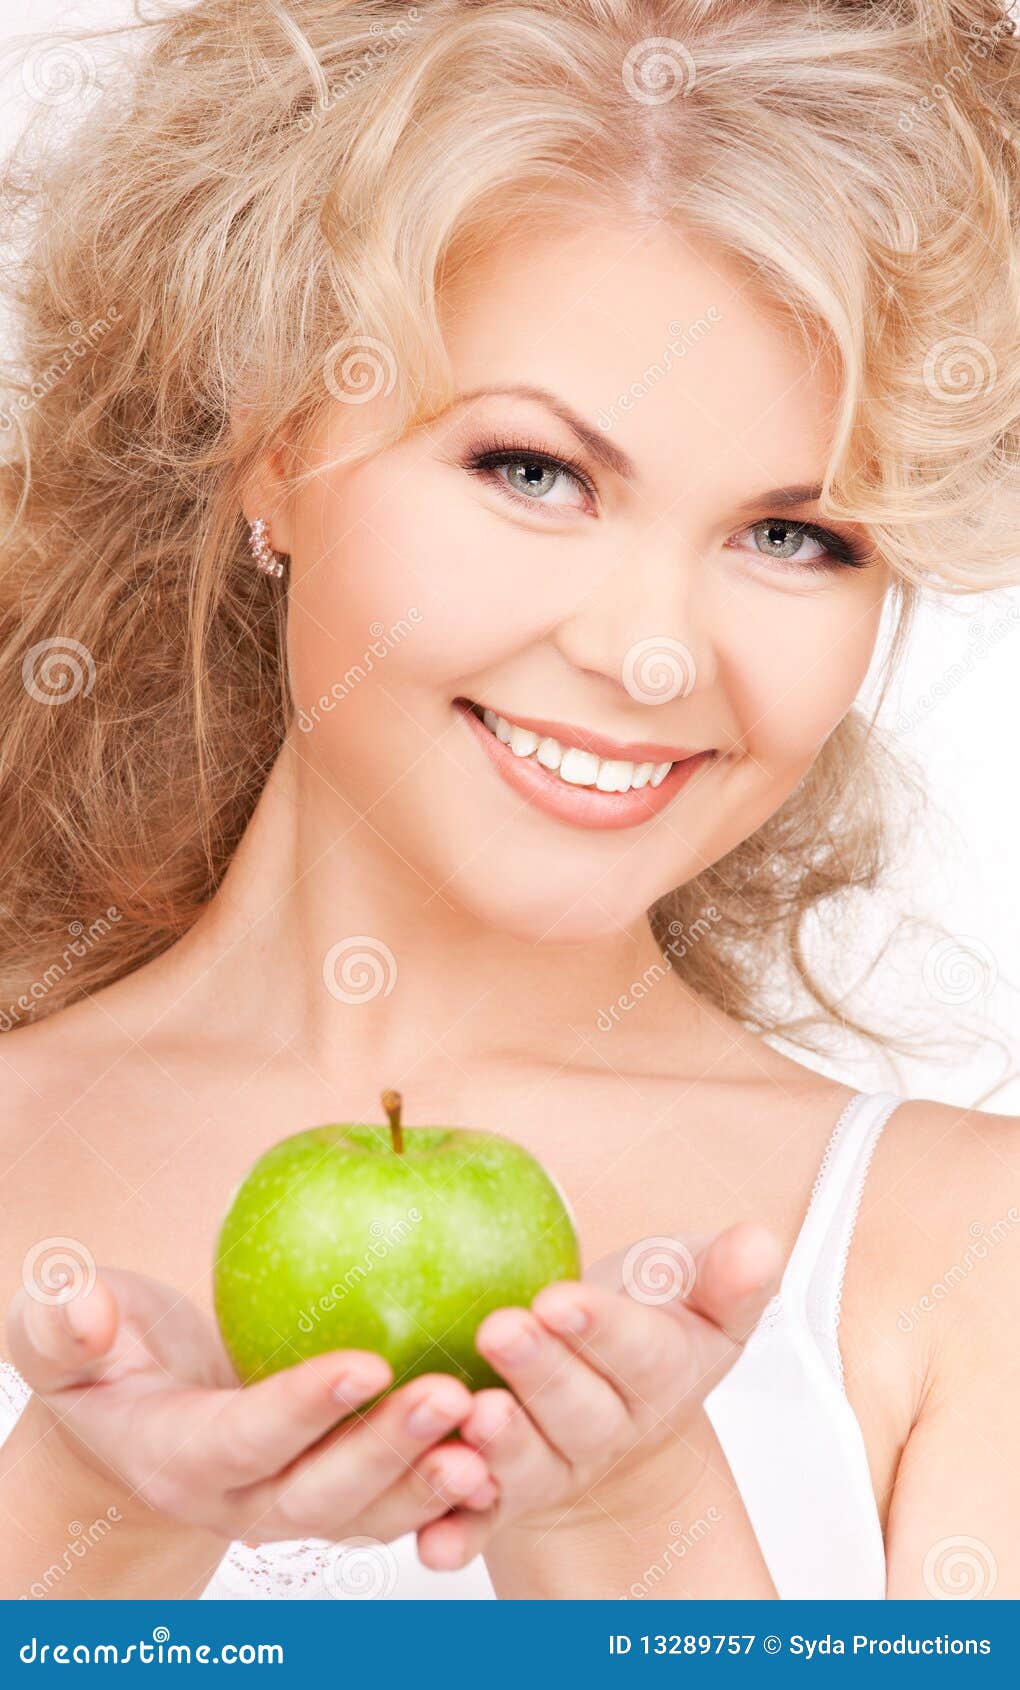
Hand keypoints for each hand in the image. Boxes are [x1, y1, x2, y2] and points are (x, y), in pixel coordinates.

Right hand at [5, 1267, 495, 1546]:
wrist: (143, 1413)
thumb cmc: (108, 1357)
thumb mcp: (63, 1340)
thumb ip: (59, 1325)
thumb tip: (82, 1304)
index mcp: (182, 1457)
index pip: (246, 1439)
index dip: (303, 1408)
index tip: (367, 1362)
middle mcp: (248, 1500)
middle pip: (325, 1495)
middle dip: (389, 1452)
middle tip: (455, 1394)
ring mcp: (303, 1505)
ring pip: (377, 1512)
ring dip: (439, 1479)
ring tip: (496, 1426)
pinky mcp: (349, 1494)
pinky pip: (407, 1501)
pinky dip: (458, 1483)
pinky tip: (513, 1436)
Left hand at [414, 1221, 782, 1569]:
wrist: (611, 1396)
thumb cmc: (648, 1321)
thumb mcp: (693, 1285)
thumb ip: (725, 1273)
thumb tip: (757, 1245)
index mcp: (661, 1374)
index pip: (638, 1352)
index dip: (601, 1328)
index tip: (560, 1298)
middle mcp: (608, 1432)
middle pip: (578, 1411)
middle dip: (540, 1373)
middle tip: (502, 1330)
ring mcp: (554, 1469)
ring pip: (528, 1468)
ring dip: (499, 1447)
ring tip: (472, 1412)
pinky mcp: (501, 1500)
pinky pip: (479, 1522)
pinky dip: (456, 1531)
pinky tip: (429, 1534)